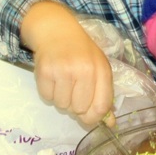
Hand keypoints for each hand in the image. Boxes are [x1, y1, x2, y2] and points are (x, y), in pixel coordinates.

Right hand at [21, 0, 112, 126]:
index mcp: (102, 69)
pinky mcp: (45, 72)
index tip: (88, 117)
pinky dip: (49, 92)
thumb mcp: (98, 68)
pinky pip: (47, 98)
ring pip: (62, 106)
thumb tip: (110, 124)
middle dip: (76, 107)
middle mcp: (84, 70)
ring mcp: (64, 71)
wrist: (56, 30)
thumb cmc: (81, 51)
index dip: (94, 117)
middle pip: (80, 109)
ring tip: (63, 82)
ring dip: (61, 99)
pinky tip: (53, 78)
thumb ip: (104, 96)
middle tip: (73, 91)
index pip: (102, 105)